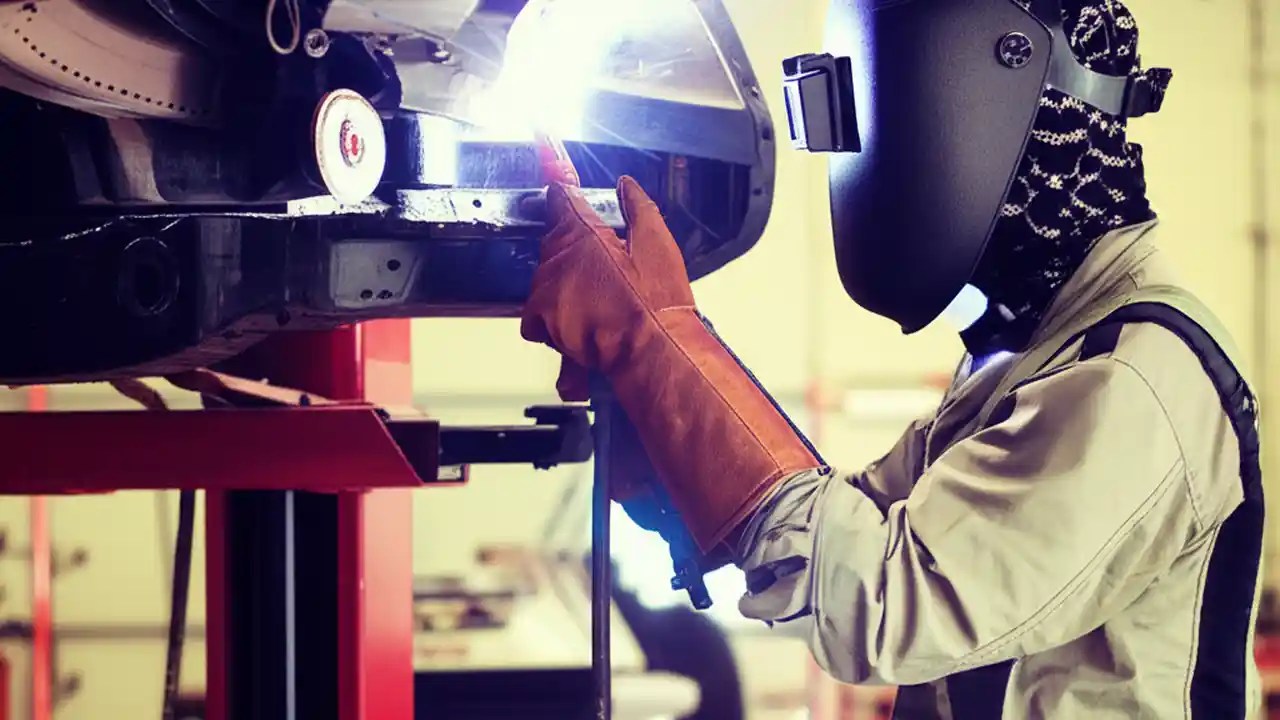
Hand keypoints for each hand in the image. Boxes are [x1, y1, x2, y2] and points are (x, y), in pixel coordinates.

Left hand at [520, 177, 694, 385]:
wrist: (654, 351)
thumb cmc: (658, 304)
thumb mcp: (658, 243)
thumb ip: (638, 207)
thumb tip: (627, 187)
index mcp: (585, 235)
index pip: (561, 200)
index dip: (561, 190)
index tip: (557, 179)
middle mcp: (559, 260)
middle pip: (555, 242)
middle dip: (576, 250)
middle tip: (606, 269)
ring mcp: (547, 293)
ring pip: (546, 278)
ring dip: (565, 284)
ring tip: (598, 300)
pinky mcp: (543, 323)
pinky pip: (536, 314)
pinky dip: (551, 316)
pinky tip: (579, 320)